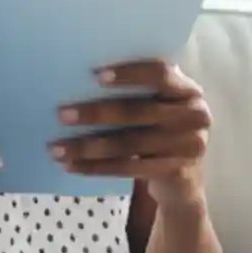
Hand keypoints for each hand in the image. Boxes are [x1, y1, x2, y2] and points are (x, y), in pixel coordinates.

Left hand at [50, 59, 211, 209]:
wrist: (183, 180)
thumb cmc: (158, 129)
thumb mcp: (158, 105)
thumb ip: (138, 90)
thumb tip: (79, 75)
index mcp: (188, 89)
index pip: (160, 72)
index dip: (129, 73)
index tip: (96, 76)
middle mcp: (195, 115)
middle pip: (139, 111)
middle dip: (96, 113)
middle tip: (61, 115)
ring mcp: (188, 146)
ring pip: (130, 144)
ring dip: (88, 146)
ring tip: (56, 148)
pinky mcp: (175, 172)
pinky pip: (129, 168)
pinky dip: (96, 168)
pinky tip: (72, 166)